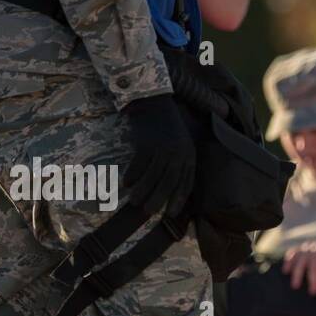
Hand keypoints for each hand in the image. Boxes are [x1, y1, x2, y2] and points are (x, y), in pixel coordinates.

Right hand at [121, 94, 194, 217]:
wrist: (154, 101)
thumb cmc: (167, 127)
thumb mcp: (181, 144)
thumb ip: (179, 164)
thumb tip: (170, 189)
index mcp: (189, 156)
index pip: (186, 183)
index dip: (178, 200)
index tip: (170, 214)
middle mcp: (178, 154)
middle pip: (168, 183)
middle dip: (158, 200)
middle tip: (148, 212)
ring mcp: (162, 148)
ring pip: (152, 176)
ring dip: (142, 191)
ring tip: (135, 202)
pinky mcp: (147, 143)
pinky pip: (139, 165)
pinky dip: (133, 176)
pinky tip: (127, 184)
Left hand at [282, 238, 315, 294]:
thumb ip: (314, 263)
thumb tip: (305, 277)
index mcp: (310, 246)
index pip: (295, 252)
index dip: (289, 261)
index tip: (285, 271)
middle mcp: (313, 246)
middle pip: (299, 259)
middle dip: (297, 273)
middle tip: (295, 286)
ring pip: (309, 264)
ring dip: (310, 279)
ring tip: (312, 291)